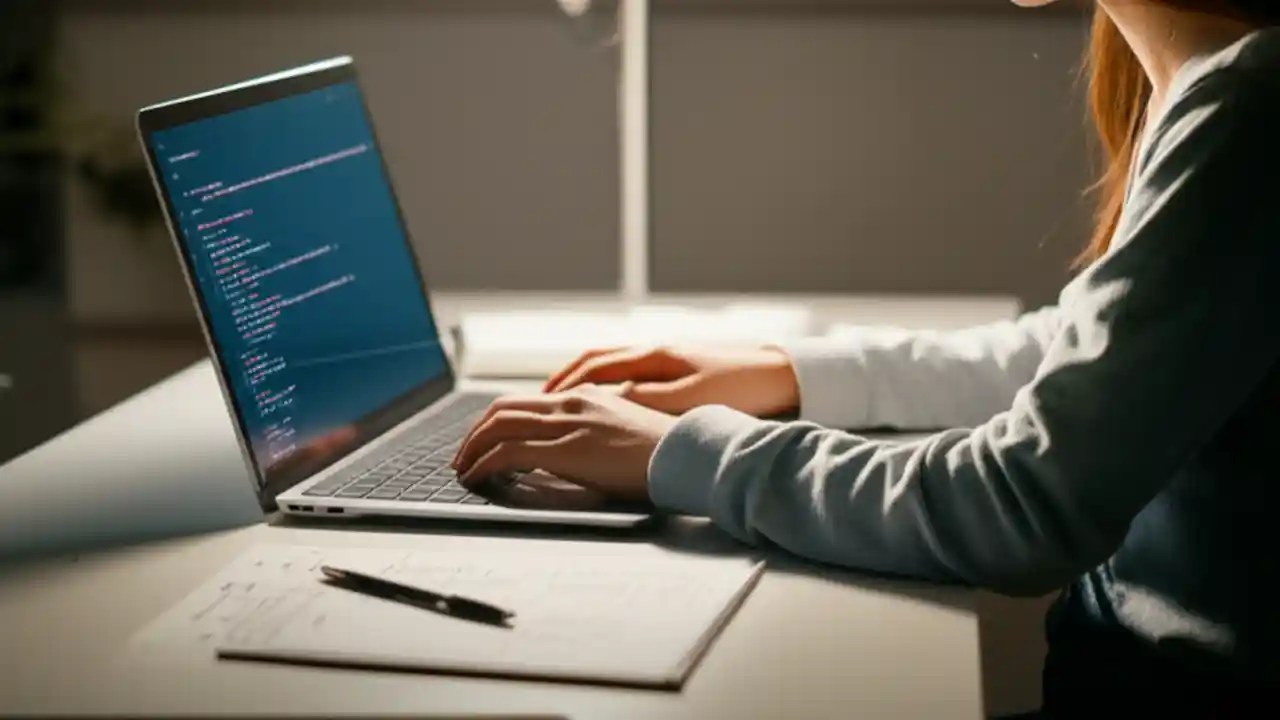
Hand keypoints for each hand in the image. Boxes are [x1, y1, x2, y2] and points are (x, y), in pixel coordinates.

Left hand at [451, 386, 677, 500]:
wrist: (685, 455)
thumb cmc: (663, 452)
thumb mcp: (622, 430)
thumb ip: (592, 432)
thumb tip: (568, 450)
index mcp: (585, 396)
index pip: (524, 401)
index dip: (494, 420)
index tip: (482, 439)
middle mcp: (571, 403)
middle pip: (502, 409)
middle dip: (474, 433)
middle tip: (462, 455)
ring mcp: (568, 424)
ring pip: (499, 427)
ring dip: (472, 449)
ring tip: (462, 468)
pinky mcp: (567, 449)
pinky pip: (509, 453)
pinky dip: (485, 464)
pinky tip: (478, 478)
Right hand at [544, 346, 800, 416]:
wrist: (780, 375)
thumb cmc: (738, 388)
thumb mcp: (688, 400)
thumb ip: (643, 399)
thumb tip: (601, 401)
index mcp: (653, 356)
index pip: (593, 367)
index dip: (562, 386)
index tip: (539, 404)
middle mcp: (654, 350)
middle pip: (594, 361)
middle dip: (562, 379)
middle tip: (537, 400)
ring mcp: (665, 356)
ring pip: (609, 363)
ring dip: (580, 379)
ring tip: (560, 398)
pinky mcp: (678, 366)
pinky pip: (626, 369)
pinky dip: (604, 381)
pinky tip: (604, 397)